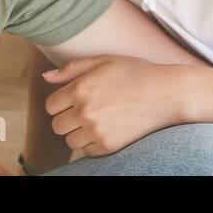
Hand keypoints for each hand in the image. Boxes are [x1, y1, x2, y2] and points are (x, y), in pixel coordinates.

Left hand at [42, 55, 186, 156]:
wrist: (166, 93)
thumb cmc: (135, 73)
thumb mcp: (104, 61)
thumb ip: (72, 68)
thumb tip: (46, 77)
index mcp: (80, 88)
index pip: (51, 106)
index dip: (61, 102)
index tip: (75, 99)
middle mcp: (85, 111)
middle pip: (56, 125)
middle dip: (68, 118)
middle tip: (87, 110)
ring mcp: (96, 130)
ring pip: (69, 140)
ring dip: (79, 132)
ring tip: (97, 120)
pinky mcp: (108, 146)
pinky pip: (86, 151)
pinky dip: (92, 143)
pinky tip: (107, 129)